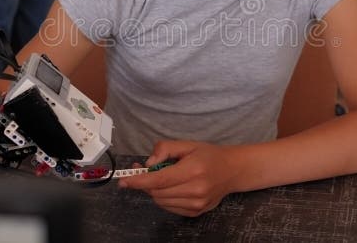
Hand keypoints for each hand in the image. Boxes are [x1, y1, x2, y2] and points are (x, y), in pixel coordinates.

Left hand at [118, 141, 240, 216]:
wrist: (232, 171)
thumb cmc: (209, 155)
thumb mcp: (187, 144)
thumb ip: (165, 149)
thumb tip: (148, 164)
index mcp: (193, 170)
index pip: (159, 180)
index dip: (138, 181)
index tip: (123, 181)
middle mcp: (195, 190)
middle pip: (157, 192)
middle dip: (145, 182)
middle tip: (143, 170)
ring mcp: (196, 204)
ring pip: (161, 201)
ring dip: (154, 190)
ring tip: (160, 177)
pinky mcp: (196, 212)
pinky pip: (169, 207)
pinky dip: (164, 197)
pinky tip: (171, 186)